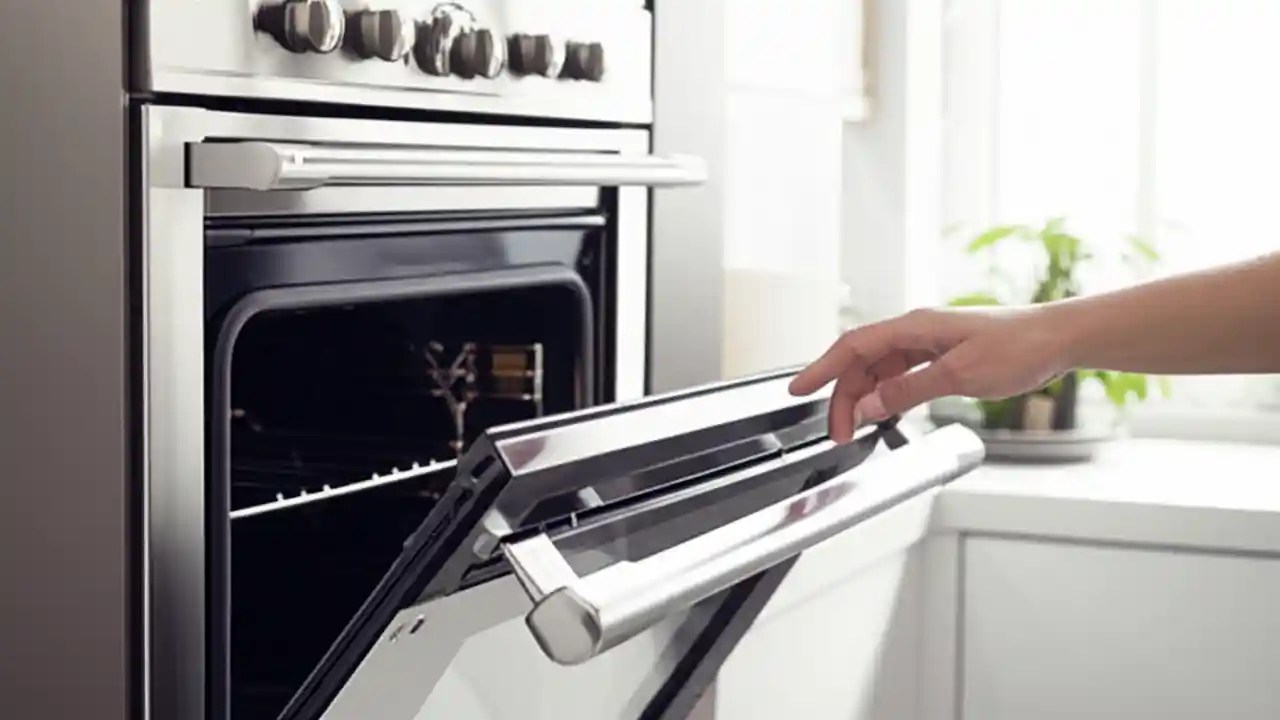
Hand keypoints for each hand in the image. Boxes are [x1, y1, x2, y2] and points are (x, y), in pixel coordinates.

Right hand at [787, 305, 1072, 441]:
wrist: (1058, 340)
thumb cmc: (1019, 346)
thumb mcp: (959, 375)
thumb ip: (908, 391)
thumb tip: (868, 405)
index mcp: (914, 326)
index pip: (852, 346)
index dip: (821, 368)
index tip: (798, 390)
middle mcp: (916, 331)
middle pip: (862, 363)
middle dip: (843, 397)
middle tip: (837, 432)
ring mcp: (928, 344)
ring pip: (880, 371)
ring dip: (865, 399)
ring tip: (858, 429)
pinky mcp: (942, 356)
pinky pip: (901, 375)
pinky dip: (888, 395)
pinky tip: (886, 412)